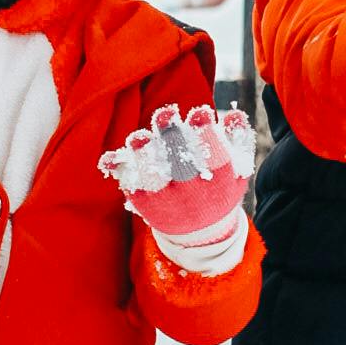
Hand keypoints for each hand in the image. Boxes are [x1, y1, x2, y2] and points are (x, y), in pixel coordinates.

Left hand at [100, 103, 254, 240]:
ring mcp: (167, 203)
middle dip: (173, 140)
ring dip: (144, 158)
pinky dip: (119, 173)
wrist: (201, 232)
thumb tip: (235, 114)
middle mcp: (194, 196)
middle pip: (182, 168)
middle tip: (166, 113)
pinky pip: (129, 188)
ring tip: (139, 137)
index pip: (216, 159)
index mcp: (220, 185)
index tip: (200, 112)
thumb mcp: (237, 169)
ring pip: (153, 180)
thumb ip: (236, 140)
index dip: (207, 136)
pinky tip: (108, 159)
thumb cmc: (219, 188)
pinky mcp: (144, 206)